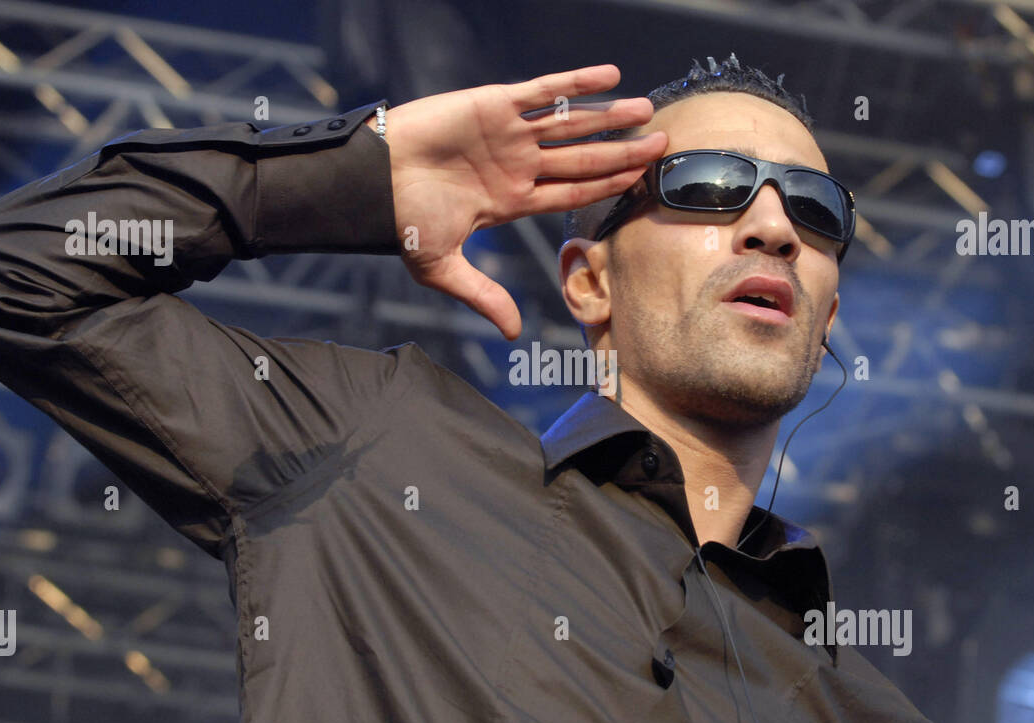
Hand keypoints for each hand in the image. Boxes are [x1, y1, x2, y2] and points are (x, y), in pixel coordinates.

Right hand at [377, 64, 666, 338]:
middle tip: (663, 144)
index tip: (641, 181)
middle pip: (583, 157)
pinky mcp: (493, 104)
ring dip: (609, 117)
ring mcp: (508, 133)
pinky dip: (576, 83)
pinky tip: (611, 77)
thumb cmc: (402, 222)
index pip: (572, 192)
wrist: (371, 183)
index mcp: (512, 199)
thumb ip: (483, 296)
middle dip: (623, 151)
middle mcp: (518, 165)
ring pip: (571, 123)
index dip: (608, 187)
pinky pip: (543, 91)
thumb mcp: (443, 268)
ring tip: (647, 109)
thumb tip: (512, 335)